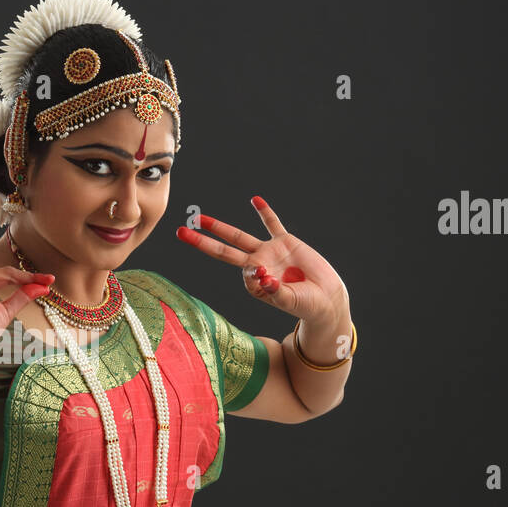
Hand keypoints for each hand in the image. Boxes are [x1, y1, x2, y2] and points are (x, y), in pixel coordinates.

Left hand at [176, 196, 348, 323]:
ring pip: (239, 236)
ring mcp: (268, 252)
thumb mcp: (291, 301)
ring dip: (220, 227)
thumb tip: (264, 276)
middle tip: (181, 232)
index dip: (255, 273)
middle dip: (202, 242)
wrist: (326, 298)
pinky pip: (272, 224)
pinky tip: (255, 200)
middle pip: (223, 251)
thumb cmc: (306, 305)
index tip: (270, 276)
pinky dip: (265, 213)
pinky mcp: (285, 243)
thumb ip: (277, 292)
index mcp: (254, 283)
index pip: (244, 273)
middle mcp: (256, 265)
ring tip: (201, 218)